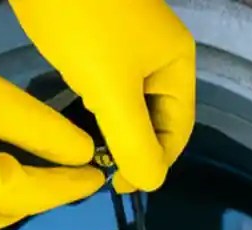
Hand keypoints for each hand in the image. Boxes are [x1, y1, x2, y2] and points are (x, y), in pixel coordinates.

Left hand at [11, 0, 195, 192]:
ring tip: (87, 152)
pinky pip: (104, 84)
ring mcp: (126, 45)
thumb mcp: (111, 88)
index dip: (154, 163)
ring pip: (126, 102)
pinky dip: (94, 106)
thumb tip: (152, 183)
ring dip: (110, 129)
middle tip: (99, 173)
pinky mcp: (95, 38)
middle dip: (131, 147)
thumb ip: (134, 141)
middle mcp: (158, 54)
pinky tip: (74, 119)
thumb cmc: (84, 22)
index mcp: (175, 63)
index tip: (117, 186)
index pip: (177, 129)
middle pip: (154, 117)